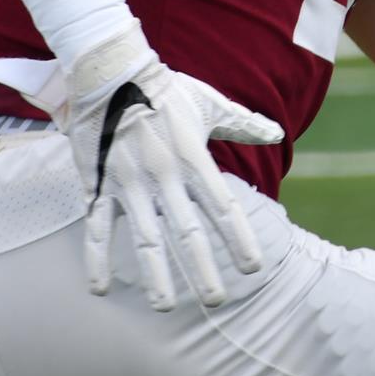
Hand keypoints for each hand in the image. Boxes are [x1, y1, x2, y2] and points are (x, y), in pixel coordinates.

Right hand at [0, 27, 282, 309]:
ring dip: (156, 275)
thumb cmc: (164, 86)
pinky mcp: (99, 184)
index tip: (253, 268)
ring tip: (166, 307)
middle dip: (203, 270)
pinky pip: (97, 227)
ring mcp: (129, 183)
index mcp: (193, 159)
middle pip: (187, 232)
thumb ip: (243, 123)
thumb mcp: (209, 103)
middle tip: (216, 302)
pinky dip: (97, 258)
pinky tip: (100, 289)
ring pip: (145, 237)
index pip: (223, 208)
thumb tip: (277, 132)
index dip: (239, 239)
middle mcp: (164, 176)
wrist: (109, 68)